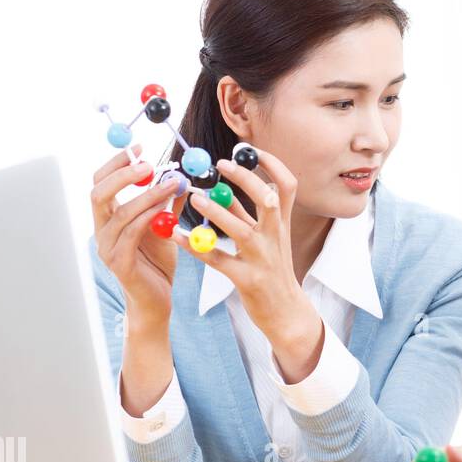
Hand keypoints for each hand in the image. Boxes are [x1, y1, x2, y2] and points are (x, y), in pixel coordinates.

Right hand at [91, 146, 188, 321]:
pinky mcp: (120, 263)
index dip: (117, 163)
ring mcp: (107, 247)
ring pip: (120, 213)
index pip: (101, 182)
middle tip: (149, 163)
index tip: (139, 147)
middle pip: (99, 192)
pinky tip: (165, 209)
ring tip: (172, 183)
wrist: (157, 301)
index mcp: (108, 218)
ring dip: (147, 194)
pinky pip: (132, 234)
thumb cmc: (158, 264)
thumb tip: (181, 174)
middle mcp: (101, 230)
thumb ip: (169, 203)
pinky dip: (148, 217)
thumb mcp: (165, 226)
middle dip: (123, 174)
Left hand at [173, 147, 321, 379]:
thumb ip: (246, 216)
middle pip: (268, 200)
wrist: (286, 312)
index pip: (287, 186)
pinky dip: (195, 247)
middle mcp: (276, 237)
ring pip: (242, 231)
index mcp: (282, 224)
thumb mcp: (266, 240)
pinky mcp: (248, 280)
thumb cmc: (273, 271)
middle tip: (220, 164)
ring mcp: (264, 259)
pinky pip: (218, 261)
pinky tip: (174, 235)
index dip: (272, 164)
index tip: (250, 149)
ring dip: (218, 213)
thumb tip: (223, 189)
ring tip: (195, 199)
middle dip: (245, 179)